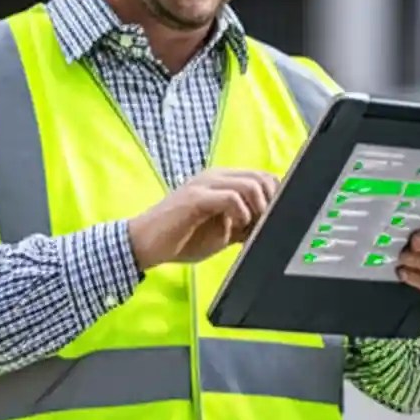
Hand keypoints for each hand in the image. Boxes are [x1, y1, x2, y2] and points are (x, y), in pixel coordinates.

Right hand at [127, 168, 278, 269]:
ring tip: (249, 229)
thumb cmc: (181, 238)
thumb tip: (270, 225)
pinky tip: (235, 229)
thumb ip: (244, 223)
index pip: (263, 178)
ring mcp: (205, 183)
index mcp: (223, 181)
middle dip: (270, 205)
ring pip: (251, 184)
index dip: (274, 200)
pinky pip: (232, 197)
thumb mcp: (222, 232)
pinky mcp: (196, 196)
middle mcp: (216, 176)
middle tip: (262, 228)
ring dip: (258, 210)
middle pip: (262, 178)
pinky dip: (241, 214)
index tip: (270, 223)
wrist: (145, 243)